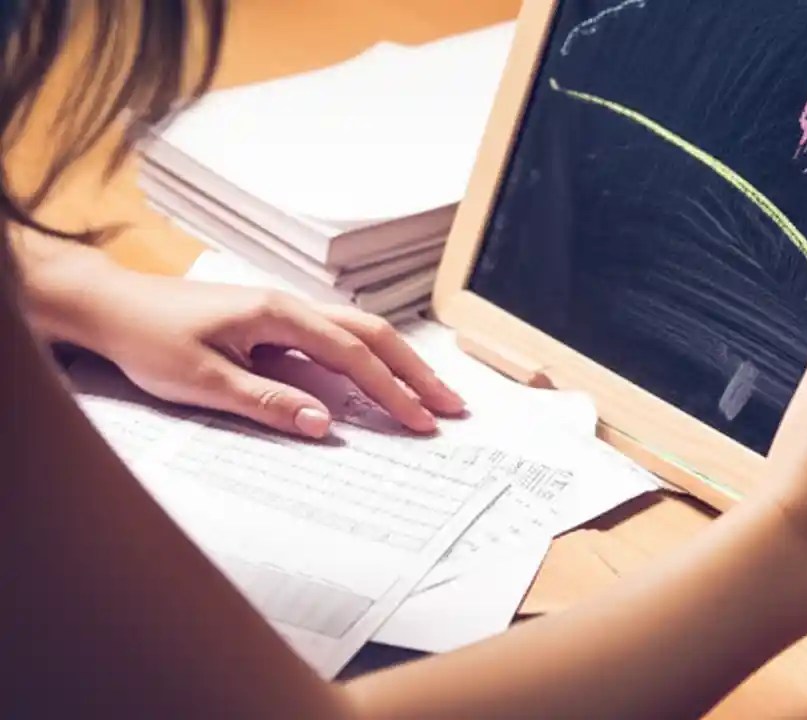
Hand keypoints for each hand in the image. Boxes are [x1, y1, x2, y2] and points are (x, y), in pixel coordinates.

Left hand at [84, 272, 462, 438]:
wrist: (110, 306)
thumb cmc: (149, 338)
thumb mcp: (203, 381)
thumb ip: (267, 403)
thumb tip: (324, 424)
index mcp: (279, 315)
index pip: (352, 355)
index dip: (390, 390)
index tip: (421, 420)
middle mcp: (291, 306)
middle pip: (372, 335)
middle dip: (415, 372)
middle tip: (450, 406)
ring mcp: (285, 314)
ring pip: (358, 334)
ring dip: (397, 363)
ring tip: (429, 394)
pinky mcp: (275, 326)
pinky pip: (335, 340)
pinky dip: (368, 361)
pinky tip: (380, 381)